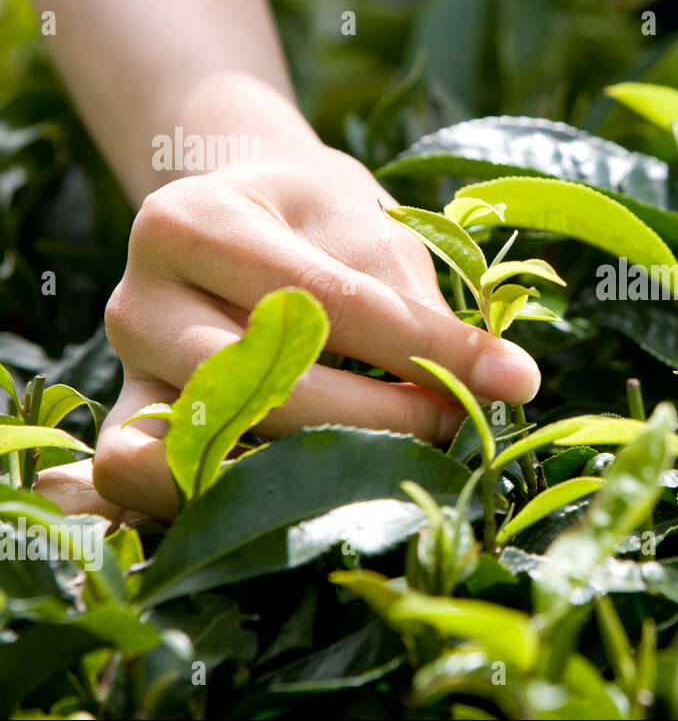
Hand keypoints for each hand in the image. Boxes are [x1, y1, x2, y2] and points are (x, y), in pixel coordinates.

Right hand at [82, 146, 538, 518]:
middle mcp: (138, 298)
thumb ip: (420, 309)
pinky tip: (298, 506)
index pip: (327, 301)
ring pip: (210, 450)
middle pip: (263, 386)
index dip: (426, 349)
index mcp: (194, 222)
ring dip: (314, 472)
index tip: (510, 380)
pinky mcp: (125, 428)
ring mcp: (123, 371)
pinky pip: (151, 486)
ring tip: (394, 465)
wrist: (244, 215)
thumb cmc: (316, 221)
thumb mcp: (370, 230)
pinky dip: (213, 503)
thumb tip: (506, 385)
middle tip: (454, 426)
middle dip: (378, 420)